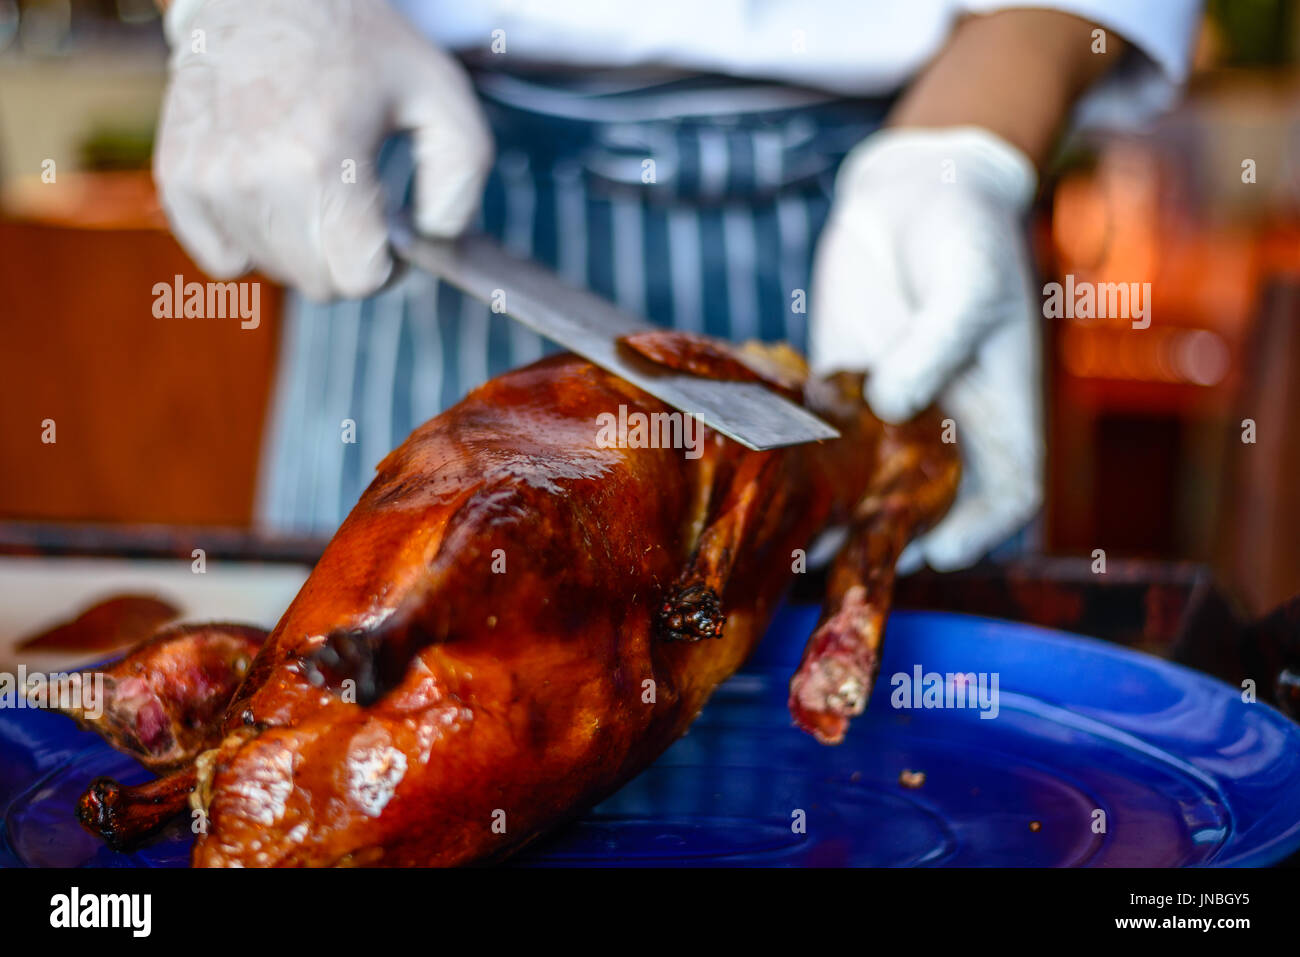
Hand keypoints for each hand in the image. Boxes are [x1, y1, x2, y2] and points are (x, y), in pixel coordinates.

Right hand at [155, 0, 492, 299]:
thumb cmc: (353, 41)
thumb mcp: (439, 93)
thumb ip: (461, 177)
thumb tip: (436, 236)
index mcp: (321, 161)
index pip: (358, 279)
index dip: (387, 265)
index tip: (389, 233)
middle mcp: (255, 178)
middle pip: (317, 284)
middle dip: (346, 257)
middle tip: (354, 206)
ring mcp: (208, 180)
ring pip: (273, 271)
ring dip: (301, 247)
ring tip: (312, 186)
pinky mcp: (178, 178)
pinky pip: (223, 258)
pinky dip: (251, 240)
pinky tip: (270, 195)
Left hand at [809, 126, 1043, 570]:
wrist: (910, 194)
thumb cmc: (963, 233)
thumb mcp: (966, 280)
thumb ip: (936, 342)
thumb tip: (893, 405)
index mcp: (997, 408)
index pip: (1004, 494)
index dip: (979, 532)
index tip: (937, 551)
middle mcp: (943, 423)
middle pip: (927, 503)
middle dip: (890, 536)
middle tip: (847, 557)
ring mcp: (887, 411)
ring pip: (866, 482)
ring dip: (835, 512)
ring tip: (796, 540)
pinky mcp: (837, 389)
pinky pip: (821, 440)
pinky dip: (799, 464)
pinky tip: (765, 480)